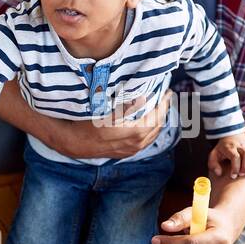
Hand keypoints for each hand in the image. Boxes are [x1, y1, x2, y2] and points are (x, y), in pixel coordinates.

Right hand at [44, 89, 172, 159]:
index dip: (164, 102)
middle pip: (158, 124)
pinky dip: (152, 129)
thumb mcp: (107, 108)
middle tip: (166, 95)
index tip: (167, 90)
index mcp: (134, 130)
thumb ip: (127, 103)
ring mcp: (134, 149)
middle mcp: (136, 142)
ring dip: (159, 119)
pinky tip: (152, 121)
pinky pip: (147, 140)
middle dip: (164, 109)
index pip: (157, 115)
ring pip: (154, 133)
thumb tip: (145, 94)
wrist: (76, 142)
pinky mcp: (130, 152)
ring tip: (161, 106)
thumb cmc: (88, 122)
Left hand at [208, 134, 244, 179]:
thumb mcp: (214, 154)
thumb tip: (219, 173)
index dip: (235, 168)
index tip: (233, 176)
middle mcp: (240, 145)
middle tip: (242, 175)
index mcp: (229, 147)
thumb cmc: (222, 149)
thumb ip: (213, 164)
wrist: (231, 135)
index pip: (235, 157)